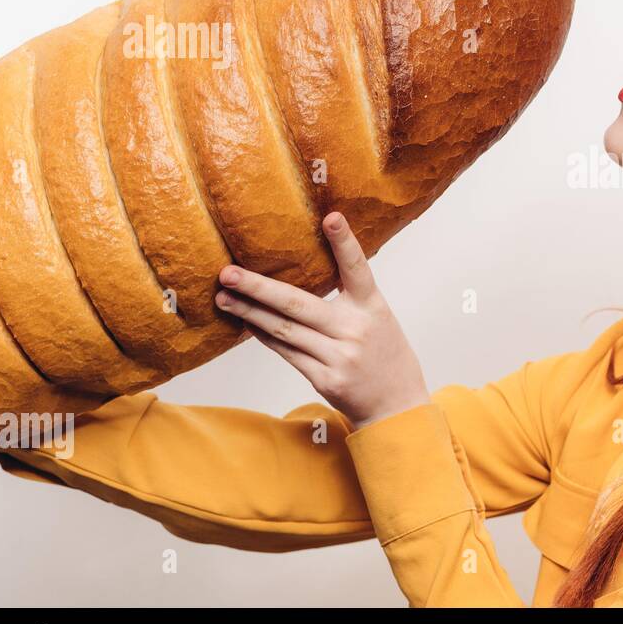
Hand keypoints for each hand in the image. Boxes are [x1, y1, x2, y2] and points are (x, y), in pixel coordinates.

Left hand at [215, 212, 429, 429]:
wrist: (398, 406)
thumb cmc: (385, 355)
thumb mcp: (378, 319)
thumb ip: (350, 299)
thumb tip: (303, 274)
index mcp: (373, 308)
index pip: (357, 269)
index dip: (345, 243)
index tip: (331, 217)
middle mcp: (355, 330)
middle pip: (298, 304)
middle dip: (258, 287)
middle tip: (228, 273)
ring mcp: (339, 357)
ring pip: (284, 330)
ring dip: (250, 312)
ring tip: (224, 297)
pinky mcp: (325, 379)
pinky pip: (286, 352)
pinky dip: (264, 335)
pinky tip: (247, 322)